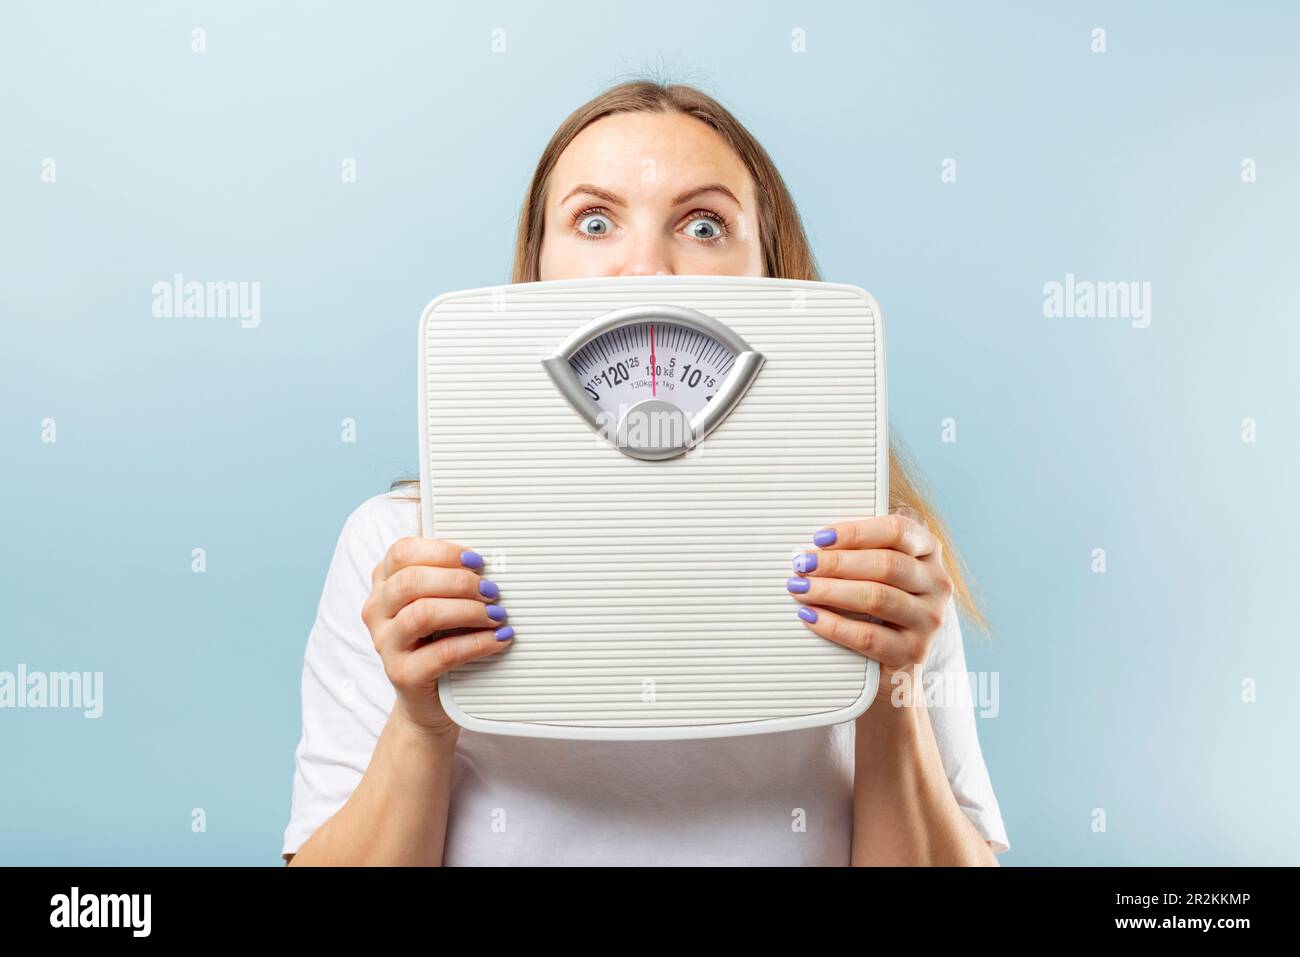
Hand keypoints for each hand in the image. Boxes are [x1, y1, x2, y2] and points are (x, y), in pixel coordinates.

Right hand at [361, 537, 513, 737]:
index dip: (442, 551)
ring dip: (467, 611)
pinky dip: (476, 643)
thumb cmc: (439, 640)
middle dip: (458, 581)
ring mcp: (385, 643)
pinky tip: (498, 639)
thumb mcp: (439, 601)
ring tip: (496, 615)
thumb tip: (485, 552)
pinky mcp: (402, 674)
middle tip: (491, 590)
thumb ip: (449, 575)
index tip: (476, 560)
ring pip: (423, 614)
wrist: (429, 699)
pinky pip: (442, 653)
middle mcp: (377, 611)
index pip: (402, 552)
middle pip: (411, 581)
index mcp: (384, 583)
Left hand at [786, 512, 953, 701]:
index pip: (898, 531)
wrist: (895, 662)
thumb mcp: (877, 571)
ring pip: (877, 598)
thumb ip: (856, 553)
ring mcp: (928, 620)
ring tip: (801, 588)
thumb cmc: (878, 605)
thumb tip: (811, 549)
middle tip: (803, 565)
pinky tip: (810, 616)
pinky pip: (868, 636)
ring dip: (831, 591)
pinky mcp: (913, 652)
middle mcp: (936, 584)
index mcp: (928, 552)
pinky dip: (833, 625)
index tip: (821, 538)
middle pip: (886, 564)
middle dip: (837, 563)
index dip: (857, 532)